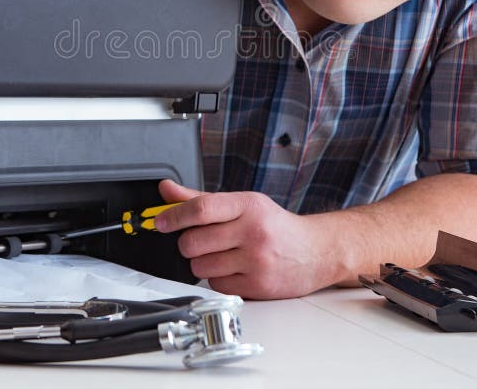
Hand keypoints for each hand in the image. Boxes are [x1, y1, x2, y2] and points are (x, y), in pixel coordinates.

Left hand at [155, 179, 342, 298]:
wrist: (316, 251)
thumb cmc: (275, 226)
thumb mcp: (242, 203)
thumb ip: (200, 198)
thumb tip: (166, 190)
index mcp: (248, 205)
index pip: (201, 209)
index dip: (173, 216)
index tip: (160, 222)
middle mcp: (253, 231)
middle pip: (194, 241)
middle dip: (188, 244)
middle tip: (199, 241)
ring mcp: (256, 260)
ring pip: (201, 267)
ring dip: (202, 263)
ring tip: (222, 255)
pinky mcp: (258, 286)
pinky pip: (216, 285)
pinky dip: (218, 279)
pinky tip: (234, 270)